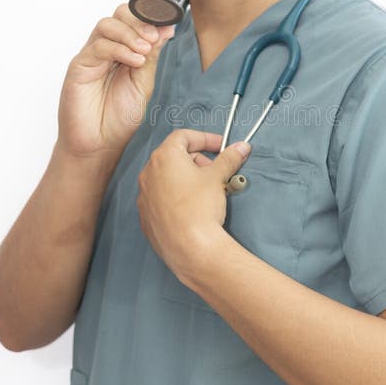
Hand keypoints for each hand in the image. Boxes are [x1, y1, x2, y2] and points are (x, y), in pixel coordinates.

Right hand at [57, 4, 175, 159]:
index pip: (134, 19)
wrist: (100, 144)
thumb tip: (166, 29)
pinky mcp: (79, 66)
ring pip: (106, 25)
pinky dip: (119, 49)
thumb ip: (152, 55)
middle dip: (139, 21)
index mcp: (123, 50)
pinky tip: (134, 61)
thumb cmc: (119, 117)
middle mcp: (106, 49)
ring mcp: (91, 56)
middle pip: (119, 15)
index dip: (150, 17)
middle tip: (153, 37)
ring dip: (130, 33)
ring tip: (144, 51)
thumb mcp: (144, 82)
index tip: (167, 24)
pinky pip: (98, 47)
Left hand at [136, 129, 250, 282]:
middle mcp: (148, 173)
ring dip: (186, 179)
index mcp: (164, 157)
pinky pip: (162, 199)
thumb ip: (229, 158)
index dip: (204, 138)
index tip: (220, 146)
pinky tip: (192, 208)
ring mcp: (144, 196)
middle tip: (215, 171)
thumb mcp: (218, 177)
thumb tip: (241, 147)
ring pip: (167, 178)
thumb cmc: (200, 207)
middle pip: (174, 157)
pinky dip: (176, 197)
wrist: (189, 247)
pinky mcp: (146, 216)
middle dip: (197, 160)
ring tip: (206, 191)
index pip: (183, 136)